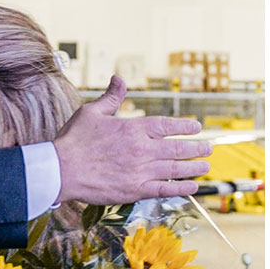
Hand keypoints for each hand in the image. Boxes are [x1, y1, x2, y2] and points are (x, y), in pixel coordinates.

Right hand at [54, 77, 211, 204]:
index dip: (184, 126)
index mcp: (133, 128)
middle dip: (195, 148)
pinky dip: (182, 188)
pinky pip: (165, 189)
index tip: (197, 127)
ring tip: (205, 165)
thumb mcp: (92, 111)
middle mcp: (142, 149)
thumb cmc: (74, 140)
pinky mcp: (135, 190)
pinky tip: (193, 186)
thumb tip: (119, 78)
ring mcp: (140, 171)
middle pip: (176, 148)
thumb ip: (112, 97)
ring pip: (175, 169)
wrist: (61, 169)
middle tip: (208, 148)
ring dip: (193, 167)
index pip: (167, 126)